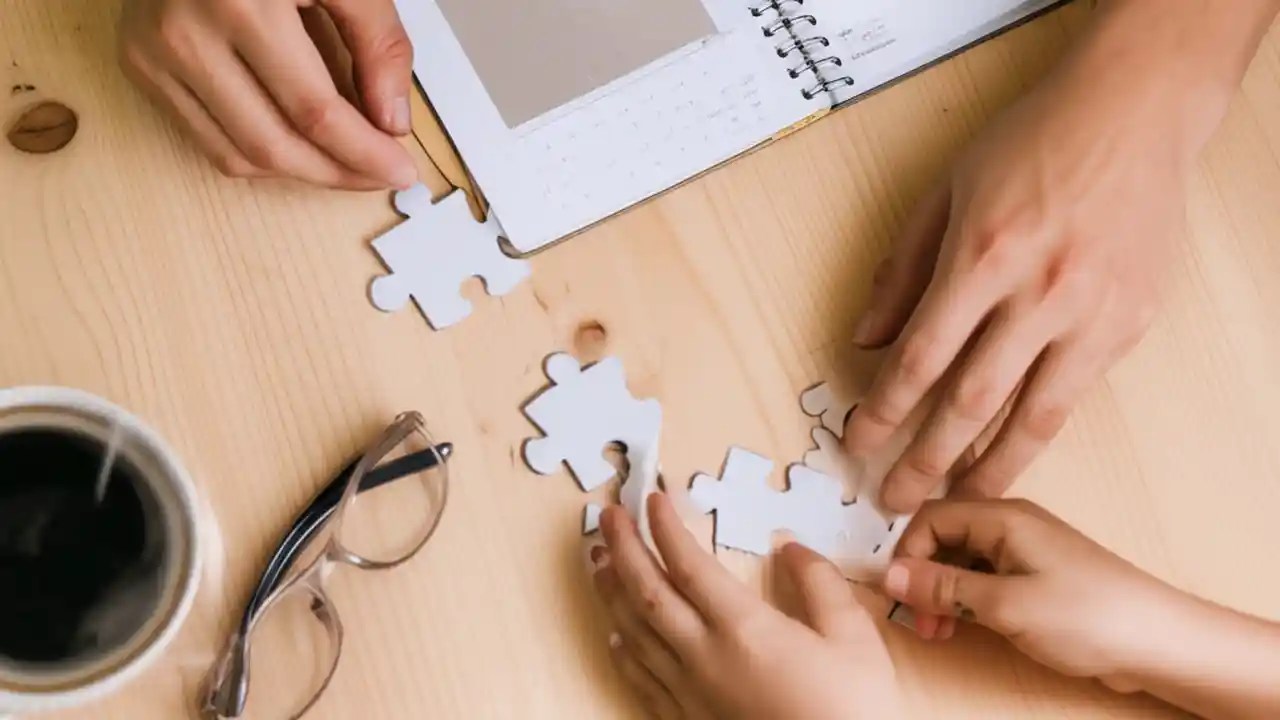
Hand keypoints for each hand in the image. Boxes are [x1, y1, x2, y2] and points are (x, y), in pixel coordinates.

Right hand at [119, 0, 417, 188]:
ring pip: (237, 156)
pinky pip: (207, 139)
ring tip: (344, 163)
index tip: (400, 169)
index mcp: (241, 3)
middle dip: (337, 173)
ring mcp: (154, 54)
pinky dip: (258, 155)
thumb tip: (392, 122)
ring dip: (300, 173)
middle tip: (378, 174)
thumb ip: (377, 42)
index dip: (363, 153)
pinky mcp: (140, 64)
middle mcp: (187, 35)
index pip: (313, 111)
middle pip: (273, 145)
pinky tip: (299, 144)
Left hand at [592, 494, 901, 718]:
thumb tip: (792, 547)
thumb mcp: (854, 639)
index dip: (665, 526)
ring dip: (610, 591)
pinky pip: (639, 680)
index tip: (653, 498)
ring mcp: (689, 693)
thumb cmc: (851, 712)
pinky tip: (615, 635)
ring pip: (633, 633)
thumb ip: (821, 584)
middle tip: (608, 515)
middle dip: (622, 547)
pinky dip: (621, 651)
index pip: (688, 564)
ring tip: (598, 560)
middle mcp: (704, 657)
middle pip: (646, 592)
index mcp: (744, 629)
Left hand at [841, 20, 1222, 512]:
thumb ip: (901, 270)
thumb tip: (863, 339)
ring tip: (956, 502)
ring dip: (988, 467)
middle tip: (896, 499)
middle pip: (970, 400)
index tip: (858, 440)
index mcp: (983, 255)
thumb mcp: (945, 191)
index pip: (920, 356)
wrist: (1134, 115)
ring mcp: (1091, 314)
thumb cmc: (1033, 143)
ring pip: (1031, 415)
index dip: (884, 408)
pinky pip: (1073, 395)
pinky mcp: (1128, 325)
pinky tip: (1012, 454)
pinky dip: (1038, 431)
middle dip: (926, 459)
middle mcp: (1039, 292)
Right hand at [880, 498, 1190, 689]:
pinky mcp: (1034, 578)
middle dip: (921, 578)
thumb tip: (888, 574)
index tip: (899, 594)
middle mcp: (1010, 526)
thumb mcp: (1005, 605)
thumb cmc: (1090, 616)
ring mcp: (1024, 552)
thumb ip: (944, 588)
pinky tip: (965, 627)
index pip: (929, 518)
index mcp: (1003, 518)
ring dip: (941, 594)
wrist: (1159, 642)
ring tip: (940, 631)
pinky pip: (982, 579)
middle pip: (942, 538)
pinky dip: (964, 601)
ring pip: (960, 562)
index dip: (906, 555)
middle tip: (919, 622)